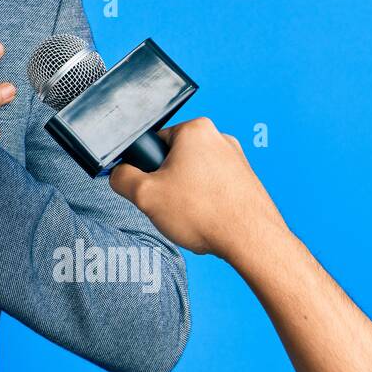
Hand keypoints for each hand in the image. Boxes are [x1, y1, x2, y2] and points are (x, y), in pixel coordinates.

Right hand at [108, 117, 285, 260]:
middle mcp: (219, 138)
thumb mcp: (144, 195)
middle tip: (170, 205)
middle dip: (167, 184)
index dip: (147, 169)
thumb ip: (121, 178)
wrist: (252, 241)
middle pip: (174, 159)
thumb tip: (119, 174)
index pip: (154, 143)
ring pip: (193, 176)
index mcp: (195, 130)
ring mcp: (236, 159)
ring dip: (186, 196)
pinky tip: (208, 220)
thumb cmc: (205, 214)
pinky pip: (213, 189)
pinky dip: (206, 204)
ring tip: (192, 215)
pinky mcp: (247, 181)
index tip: (154, 187)